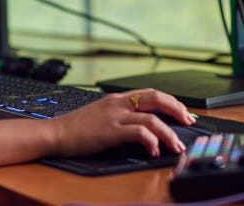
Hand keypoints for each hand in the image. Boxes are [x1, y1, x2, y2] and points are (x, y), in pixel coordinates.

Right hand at [50, 89, 195, 157]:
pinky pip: (139, 132)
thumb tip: (143, 126)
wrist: (55, 132)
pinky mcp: (110, 131)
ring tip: (176, 146)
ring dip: (169, 133)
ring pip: (152, 118)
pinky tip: (153, 150)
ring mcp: (114, 116)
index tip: (183, 112)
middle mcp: (118, 103)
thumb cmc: (76, 128)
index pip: (151, 93)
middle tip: (188, 122)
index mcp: (117, 99)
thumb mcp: (101, 114)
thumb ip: (120, 115)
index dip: (171, 101)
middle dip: (177, 110)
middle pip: (156, 98)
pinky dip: (151, 141)